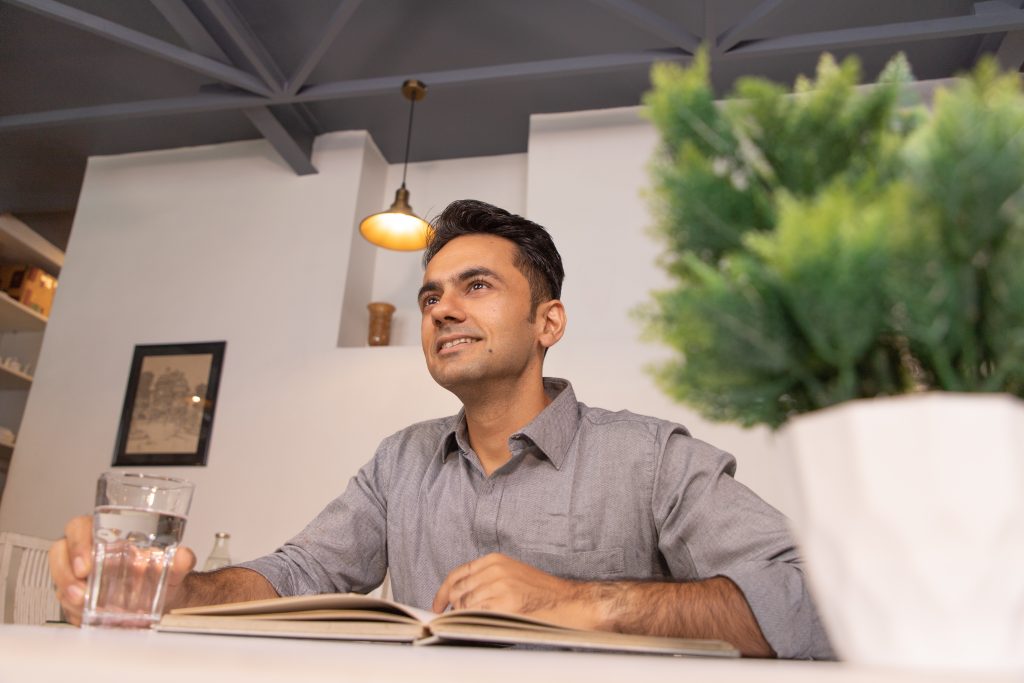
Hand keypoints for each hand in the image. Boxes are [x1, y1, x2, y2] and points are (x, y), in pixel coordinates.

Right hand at [48, 515, 195, 624]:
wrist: (166, 598)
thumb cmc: (162, 573)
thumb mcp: (174, 567)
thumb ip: (181, 561)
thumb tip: (183, 557)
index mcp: (106, 534)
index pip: (79, 527)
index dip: (77, 542)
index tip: (86, 563)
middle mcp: (89, 552)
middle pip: (60, 551)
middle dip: (65, 572)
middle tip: (81, 589)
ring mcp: (79, 575)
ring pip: (59, 578)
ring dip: (67, 593)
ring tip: (83, 603)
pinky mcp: (78, 597)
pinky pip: (65, 602)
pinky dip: (74, 611)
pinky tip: (87, 616)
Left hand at [431, 553, 597, 628]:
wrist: (567, 601)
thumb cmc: (542, 592)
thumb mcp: (511, 574)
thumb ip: (487, 579)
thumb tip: (462, 596)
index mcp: (494, 560)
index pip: (457, 575)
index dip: (443, 592)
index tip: (437, 604)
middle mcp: (494, 569)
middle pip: (459, 591)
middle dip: (454, 608)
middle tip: (455, 620)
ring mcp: (499, 586)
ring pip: (466, 605)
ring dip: (465, 617)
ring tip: (476, 623)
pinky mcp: (505, 603)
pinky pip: (478, 615)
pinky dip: (474, 622)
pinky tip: (482, 625)